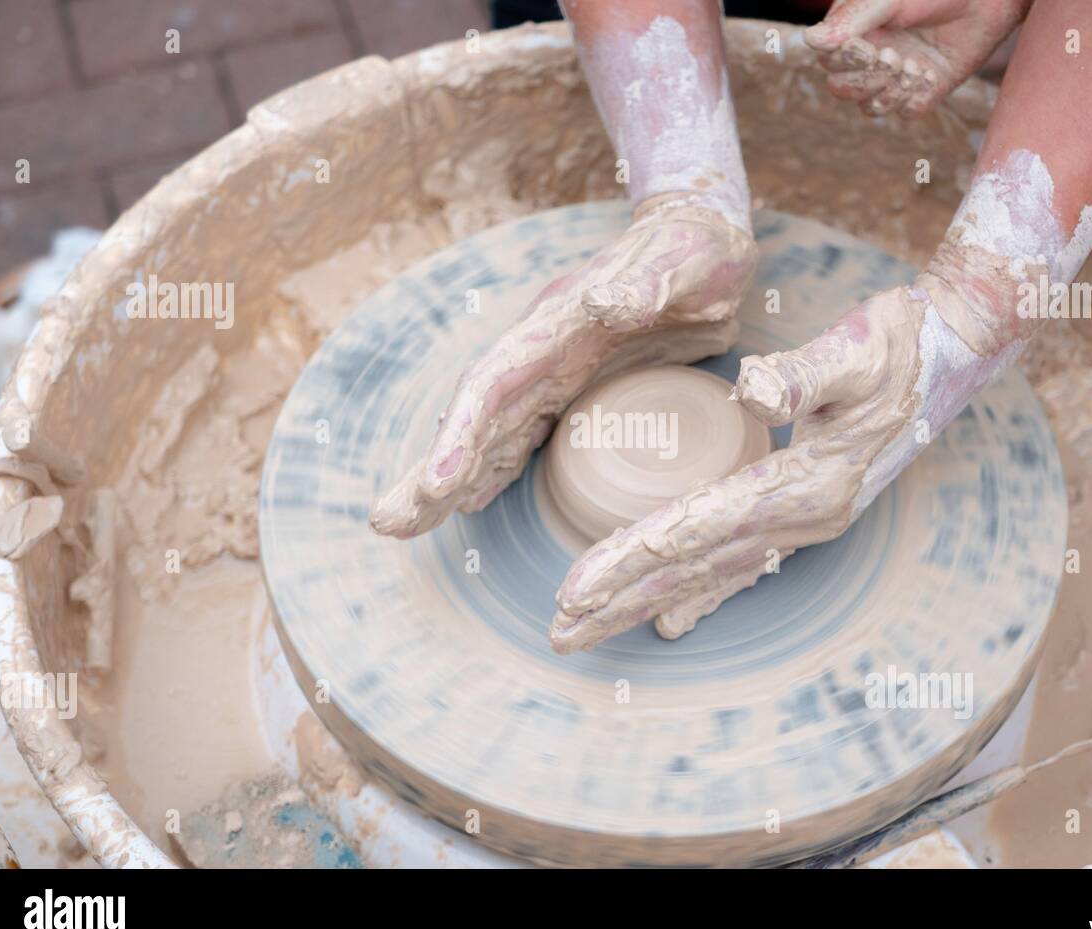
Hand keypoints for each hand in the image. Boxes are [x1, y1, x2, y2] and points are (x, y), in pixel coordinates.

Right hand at [369, 194, 757, 537]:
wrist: (703, 238)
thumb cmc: (698, 248)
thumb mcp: (685, 259)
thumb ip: (644, 281)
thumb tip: (598, 300)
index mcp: (559, 323)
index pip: (495, 384)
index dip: (463, 434)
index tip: (438, 483)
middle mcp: (543, 350)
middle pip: (474, 418)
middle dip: (432, 471)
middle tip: (388, 524)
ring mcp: (553, 369)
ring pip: (489, 433)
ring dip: (448, 480)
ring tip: (404, 526)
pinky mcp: (573, 386)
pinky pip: (523, 434)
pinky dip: (492, 470)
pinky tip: (470, 502)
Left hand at [549, 273, 1015, 652]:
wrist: (952, 356)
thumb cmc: (899, 345)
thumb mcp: (856, 350)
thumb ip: (804, 374)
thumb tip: (754, 389)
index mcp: (806, 483)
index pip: (698, 527)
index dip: (633, 558)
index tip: (575, 587)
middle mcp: (803, 518)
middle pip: (695, 568)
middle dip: (623, 601)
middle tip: (560, 633)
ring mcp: (805, 523)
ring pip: (710, 574)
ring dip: (646, 605)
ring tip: (590, 632)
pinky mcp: (804, 514)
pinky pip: (742, 565)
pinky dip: (701, 593)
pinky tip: (670, 619)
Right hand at [804, 0, 1030, 116]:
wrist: (986, 0)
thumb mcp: (890, 0)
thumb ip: (851, 19)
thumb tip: (809, 39)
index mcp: (854, 32)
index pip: (829, 62)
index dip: (846, 62)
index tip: (870, 46)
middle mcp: (868, 58)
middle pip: (842, 90)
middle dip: (866, 80)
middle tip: (893, 57)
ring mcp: (894, 78)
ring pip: (870, 108)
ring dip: (890, 91)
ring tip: (914, 66)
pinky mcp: (921, 92)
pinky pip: (906, 111)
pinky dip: (916, 96)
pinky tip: (931, 73)